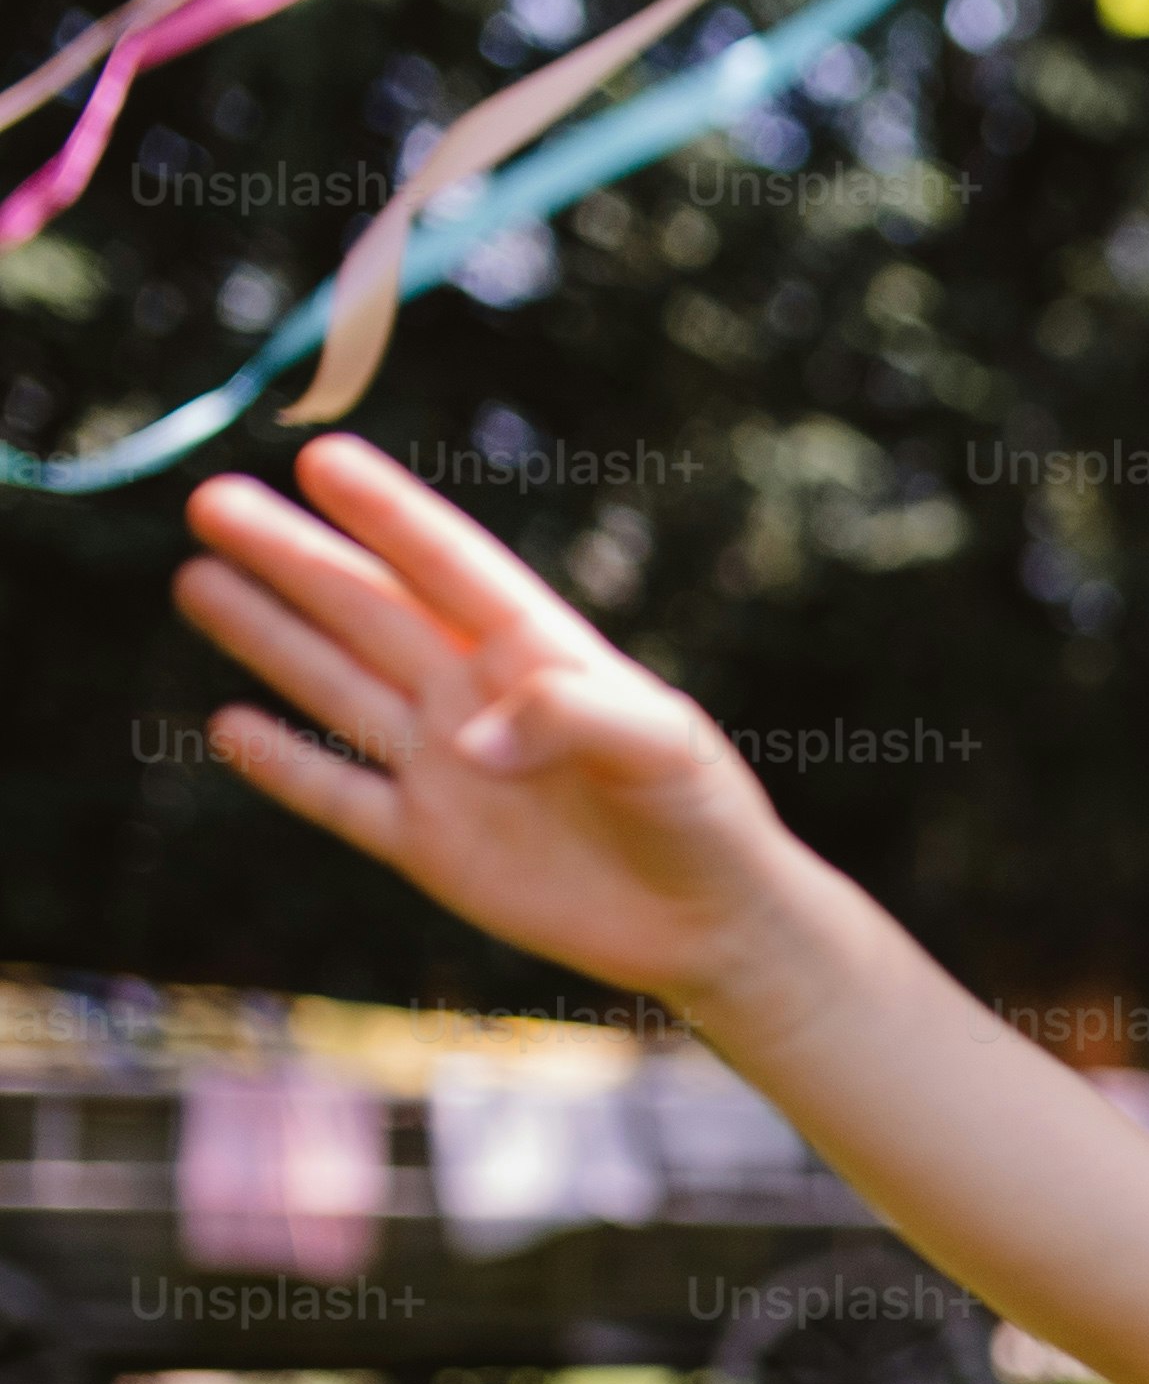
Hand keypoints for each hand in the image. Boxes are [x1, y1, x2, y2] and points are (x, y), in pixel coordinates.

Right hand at [176, 435, 820, 1010]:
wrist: (712, 926)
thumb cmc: (705, 818)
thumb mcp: (663, 748)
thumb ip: (571, 718)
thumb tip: (465, 742)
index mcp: (542, 654)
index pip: (451, 568)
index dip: (388, 515)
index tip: (321, 457)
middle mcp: (480, 700)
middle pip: (369, 611)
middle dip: (294, 556)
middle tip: (215, 498)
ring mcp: (448, 769)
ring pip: (338, 687)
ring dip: (271, 635)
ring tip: (201, 576)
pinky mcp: (431, 845)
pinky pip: (341, 797)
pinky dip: (286, 766)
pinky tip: (229, 724)